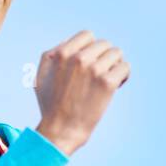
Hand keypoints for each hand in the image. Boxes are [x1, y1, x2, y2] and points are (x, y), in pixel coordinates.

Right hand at [33, 30, 130, 156]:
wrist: (61, 130)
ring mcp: (94, 69)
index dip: (91, 48)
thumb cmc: (50, 105)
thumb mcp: (40, 76)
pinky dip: (124, 75)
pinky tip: (118, 85)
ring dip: (116, 65)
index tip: (91, 62)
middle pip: (104, 44)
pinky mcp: (107, 83)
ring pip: (117, 53)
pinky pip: (125, 68)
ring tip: (110, 79)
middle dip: (104, 58)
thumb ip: (51, 56)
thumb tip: (67, 43)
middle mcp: (78, 58)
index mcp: (62, 53)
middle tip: (101, 75)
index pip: (87, 35)